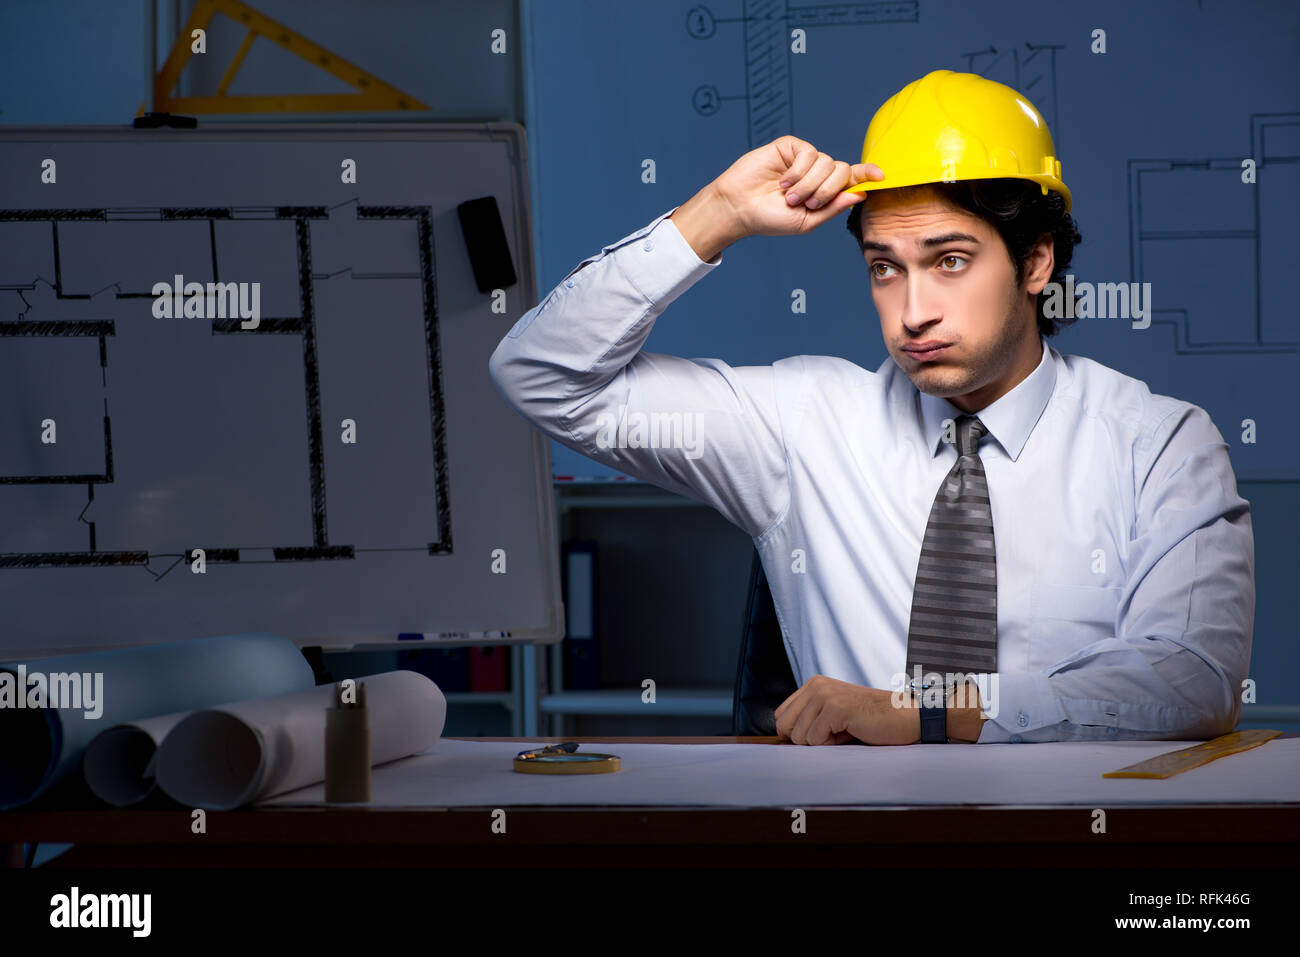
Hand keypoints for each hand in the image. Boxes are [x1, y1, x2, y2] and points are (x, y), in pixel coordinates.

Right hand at [712, 135, 883, 237]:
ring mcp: (804, 158)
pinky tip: (784, 181)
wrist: (741, 208)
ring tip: (790, 195)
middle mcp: (817, 172)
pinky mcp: (790, 147)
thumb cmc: (770, 218)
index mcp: (824, 190)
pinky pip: (809, 153)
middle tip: (806, 203)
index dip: (867, 174)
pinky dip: (799, 171)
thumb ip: (833, 208)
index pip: (851, 178)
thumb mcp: (807, 221)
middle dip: (828, 190)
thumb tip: (860, 194)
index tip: (881, 175)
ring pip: (827, 163)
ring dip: (810, 184)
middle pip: (843, 170)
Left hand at [774, 675, 919, 745]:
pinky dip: (832, 744)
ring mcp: (824, 694)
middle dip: (806, 739)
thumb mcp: (832, 715)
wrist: (903, 718)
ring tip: (845, 730)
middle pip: (784, 726)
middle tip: (834, 732)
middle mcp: (816, 685)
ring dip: (822, 742)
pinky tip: (851, 731)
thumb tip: (779, 738)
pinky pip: (814, 740)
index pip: (780, 716)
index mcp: (813, 684)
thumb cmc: (868, 722)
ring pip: (799, 736)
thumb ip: (808, 719)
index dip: (797, 733)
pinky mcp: (835, 707)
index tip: (822, 732)